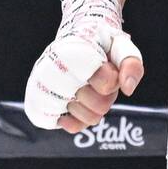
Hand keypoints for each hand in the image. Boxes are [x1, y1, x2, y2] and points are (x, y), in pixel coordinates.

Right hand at [23, 0, 144, 131]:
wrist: (73, 42)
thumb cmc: (99, 44)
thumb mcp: (120, 45)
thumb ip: (131, 62)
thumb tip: (128, 89)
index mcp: (73, 52)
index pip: (108, 84)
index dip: (113, 78)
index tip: (105, 65)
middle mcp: (51, 70)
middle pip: (99, 106)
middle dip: (106, 96)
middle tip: (98, 80)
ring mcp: (41, 89)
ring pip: (84, 119)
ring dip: (93, 107)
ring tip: (86, 88)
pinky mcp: (37, 105)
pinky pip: (69, 126)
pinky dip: (78, 118)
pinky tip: (74, 101)